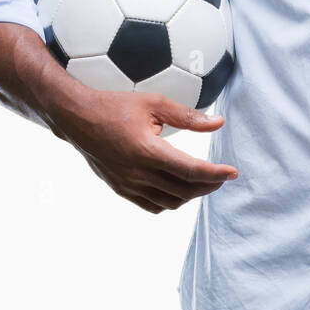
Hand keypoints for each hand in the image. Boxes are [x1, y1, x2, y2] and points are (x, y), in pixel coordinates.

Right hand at [48, 89, 238, 213]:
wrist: (77, 118)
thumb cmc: (114, 107)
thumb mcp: (154, 104)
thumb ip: (188, 116)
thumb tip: (217, 122)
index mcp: (147, 151)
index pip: (191, 171)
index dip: (216, 173)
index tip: (232, 172)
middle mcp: (138, 173)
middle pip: (185, 190)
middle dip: (208, 185)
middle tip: (221, 175)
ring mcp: (128, 185)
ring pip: (171, 201)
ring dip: (191, 194)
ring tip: (203, 181)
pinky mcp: (121, 189)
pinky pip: (153, 205)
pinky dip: (171, 201)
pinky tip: (178, 188)